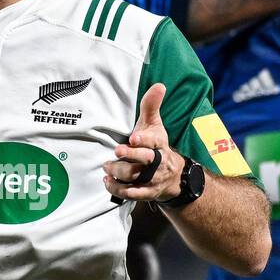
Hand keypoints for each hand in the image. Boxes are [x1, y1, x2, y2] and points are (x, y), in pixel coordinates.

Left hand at [105, 84, 183, 201]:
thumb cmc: (156, 145)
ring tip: (106, 167)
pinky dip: (119, 189)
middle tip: (116, 151)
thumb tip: (159, 85)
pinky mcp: (147, 192)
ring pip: (136, 178)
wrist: (173, 175)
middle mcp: (157, 162)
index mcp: (159, 143)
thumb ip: (151, 106)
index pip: (154, 141)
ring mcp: (152, 179)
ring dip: (119, 173)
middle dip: (131, 157)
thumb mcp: (155, 125)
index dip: (144, 140)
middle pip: (145, 161)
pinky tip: (107, 182)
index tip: (133, 138)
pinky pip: (132, 194)